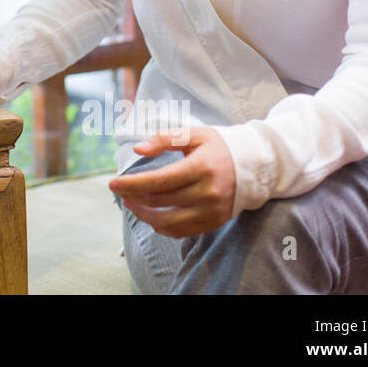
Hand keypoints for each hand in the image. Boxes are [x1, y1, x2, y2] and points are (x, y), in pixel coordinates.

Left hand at [106, 127, 236, 237]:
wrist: (255, 166)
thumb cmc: (218, 146)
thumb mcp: (193, 134)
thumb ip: (165, 139)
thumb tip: (138, 149)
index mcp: (202, 167)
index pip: (159, 180)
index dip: (133, 183)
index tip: (112, 183)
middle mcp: (208, 192)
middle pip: (161, 201)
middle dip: (134, 197)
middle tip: (118, 190)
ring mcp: (212, 211)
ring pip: (168, 221)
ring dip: (144, 215)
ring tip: (130, 204)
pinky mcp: (215, 222)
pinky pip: (182, 231)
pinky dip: (162, 227)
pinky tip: (150, 217)